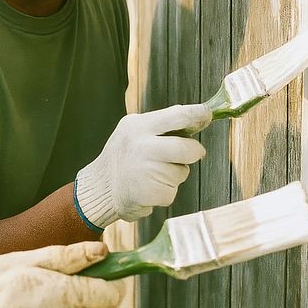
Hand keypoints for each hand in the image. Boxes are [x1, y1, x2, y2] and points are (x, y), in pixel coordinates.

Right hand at [74, 104, 210, 228]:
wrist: (100, 188)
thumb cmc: (123, 158)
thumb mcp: (133, 132)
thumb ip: (161, 126)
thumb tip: (196, 119)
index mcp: (139, 126)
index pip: (177, 115)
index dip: (198, 114)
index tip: (207, 115)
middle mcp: (142, 145)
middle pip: (186, 148)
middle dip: (194, 152)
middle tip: (193, 153)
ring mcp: (146, 169)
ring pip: (181, 171)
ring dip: (174, 175)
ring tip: (153, 174)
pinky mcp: (150, 192)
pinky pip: (172, 190)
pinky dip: (165, 192)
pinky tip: (149, 188)